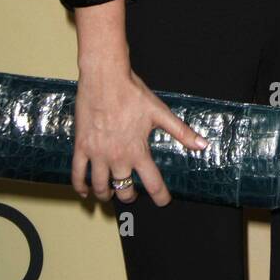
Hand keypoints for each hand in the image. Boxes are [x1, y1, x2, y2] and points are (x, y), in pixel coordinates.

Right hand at [72, 63, 207, 206]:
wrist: (105, 78)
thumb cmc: (132, 93)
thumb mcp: (160, 112)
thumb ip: (181, 132)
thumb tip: (202, 145)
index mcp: (138, 151)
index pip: (152, 183)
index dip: (160, 196)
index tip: (163, 201)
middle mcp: (117, 157)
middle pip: (124, 189)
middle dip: (129, 195)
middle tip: (132, 194)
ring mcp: (97, 154)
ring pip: (100, 186)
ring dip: (106, 194)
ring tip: (110, 194)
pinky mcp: (81, 147)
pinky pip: (78, 173)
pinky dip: (80, 186)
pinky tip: (85, 191)